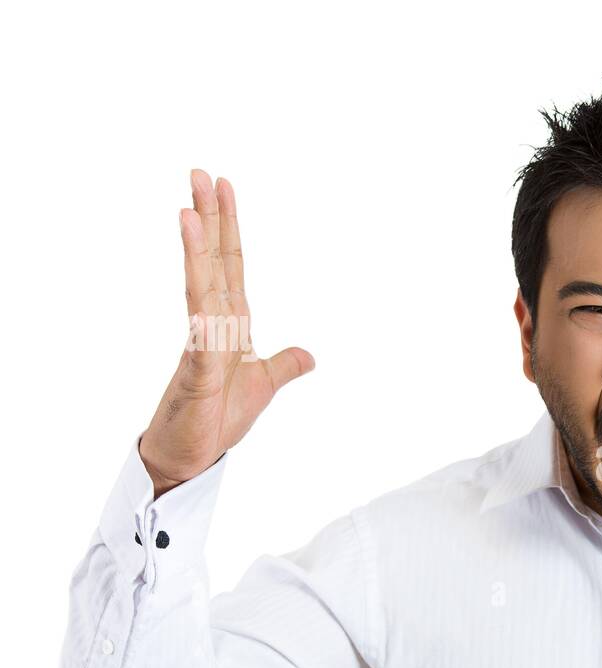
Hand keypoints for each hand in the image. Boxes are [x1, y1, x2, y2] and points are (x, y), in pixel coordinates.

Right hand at [138, 169, 313, 496]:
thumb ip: (284, 366)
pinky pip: (201, 337)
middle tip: (199, 173)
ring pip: (201, 288)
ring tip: (188, 209)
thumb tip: (310, 355)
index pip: (230, 264)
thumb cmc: (217, 419)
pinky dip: (202, 311)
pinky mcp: (197, 373)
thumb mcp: (262, 386)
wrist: (190, 457)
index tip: (222, 186)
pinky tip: (200, 284)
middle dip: (208, 218)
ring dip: (196, 250)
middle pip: (212, 263)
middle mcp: (213, 325)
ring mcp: (202, 345)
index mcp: (230, 323)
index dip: (228, 226)